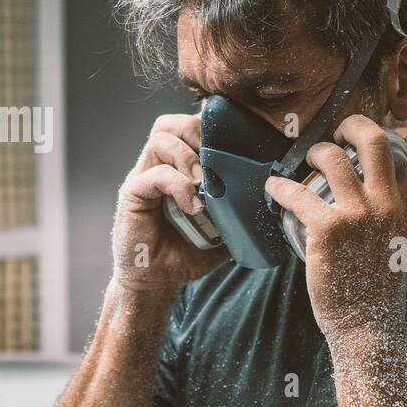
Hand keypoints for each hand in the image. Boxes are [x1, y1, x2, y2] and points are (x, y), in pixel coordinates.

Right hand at [112, 113, 231, 290]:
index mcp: (177, 169)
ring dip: (187, 156)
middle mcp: (157, 167)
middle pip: (170, 125)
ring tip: (203, 180)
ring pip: (159, 141)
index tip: (233, 142)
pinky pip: (154, 176)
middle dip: (195, 132)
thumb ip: (238, 213)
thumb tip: (273, 206)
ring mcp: (143, 179)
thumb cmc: (185, 253)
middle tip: (216, 156)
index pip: (187, 129)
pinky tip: (193, 205)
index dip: (208, 128)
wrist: (156, 281)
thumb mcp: (221, 231)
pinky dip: (178, 186)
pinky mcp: (133, 195)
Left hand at [264, 115, 406, 338]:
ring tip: (309, 160)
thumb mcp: (403, 243)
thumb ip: (398, 214)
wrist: (367, 326)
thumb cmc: (379, 287)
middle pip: (375, 140)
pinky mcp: (328, 228)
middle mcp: (390, 206)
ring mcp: (359, 215)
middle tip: (340, 133)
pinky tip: (274, 188)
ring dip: (316, 152)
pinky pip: (297, 193)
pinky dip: (280, 187)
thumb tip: (382, 190)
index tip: (394, 131)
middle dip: (353, 125)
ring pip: (333, 157)